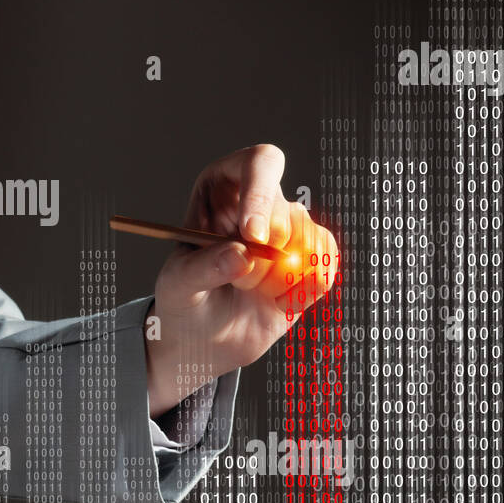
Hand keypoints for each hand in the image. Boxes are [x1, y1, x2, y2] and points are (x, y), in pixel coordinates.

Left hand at [145, 144, 338, 416]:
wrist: (202, 338)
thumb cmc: (184, 301)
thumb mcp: (178, 285)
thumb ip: (204, 268)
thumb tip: (242, 254)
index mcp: (222, 187)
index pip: (259, 164)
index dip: (261, 195)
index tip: (252, 235)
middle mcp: (260, 201)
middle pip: (287, 209)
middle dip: (265, 255)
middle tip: (239, 281)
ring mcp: (287, 229)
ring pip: (309, 238)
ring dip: (280, 276)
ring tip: (250, 290)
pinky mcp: (309, 261)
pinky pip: (325, 265)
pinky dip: (302, 291)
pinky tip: (275, 301)